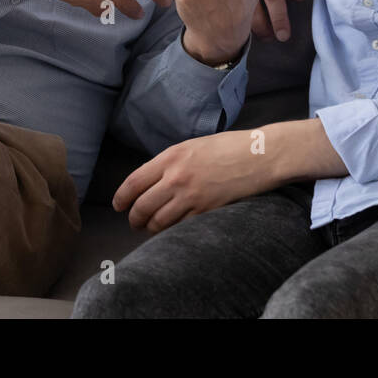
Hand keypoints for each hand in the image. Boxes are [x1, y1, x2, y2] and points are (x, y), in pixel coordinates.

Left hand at [114, 130, 275, 231]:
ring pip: (158, 222)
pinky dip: (172, 231)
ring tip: (151, 228)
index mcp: (171, 157)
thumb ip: (171, 162)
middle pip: (141, 207)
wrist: (259, 156)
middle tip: (134, 222)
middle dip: (134, 218)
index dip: (121, 198)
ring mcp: (191, 197)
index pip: (134, 182)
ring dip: (151, 228)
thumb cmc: (228, 147)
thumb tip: (153, 180)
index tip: (118, 205)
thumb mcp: (193, 146)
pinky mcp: (206, 211)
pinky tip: (173, 229)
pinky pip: (180, 227)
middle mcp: (176, 178)